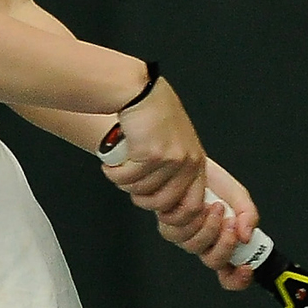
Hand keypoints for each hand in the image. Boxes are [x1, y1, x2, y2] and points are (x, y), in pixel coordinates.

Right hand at [98, 77, 207, 226]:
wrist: (139, 91)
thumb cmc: (153, 115)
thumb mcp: (176, 145)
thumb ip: (175, 173)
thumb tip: (164, 203)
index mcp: (196, 163)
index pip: (193, 206)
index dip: (173, 216)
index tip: (156, 212)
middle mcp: (188, 163)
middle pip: (163, 204)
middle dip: (141, 199)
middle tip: (130, 184)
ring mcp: (171, 159)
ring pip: (141, 191)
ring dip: (124, 182)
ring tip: (118, 169)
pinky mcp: (151, 154)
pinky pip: (127, 178)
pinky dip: (114, 173)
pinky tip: (110, 163)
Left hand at [154, 158, 259, 290]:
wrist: (190, 162)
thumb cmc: (214, 182)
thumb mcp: (239, 197)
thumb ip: (249, 216)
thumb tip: (247, 235)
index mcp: (223, 242)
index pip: (230, 274)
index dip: (238, 279)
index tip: (247, 268)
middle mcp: (204, 243)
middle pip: (214, 262)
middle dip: (225, 244)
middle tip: (231, 224)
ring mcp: (186, 235)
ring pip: (195, 248)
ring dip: (209, 227)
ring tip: (216, 206)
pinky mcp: (169, 223)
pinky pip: (177, 232)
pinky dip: (191, 219)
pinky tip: (200, 203)